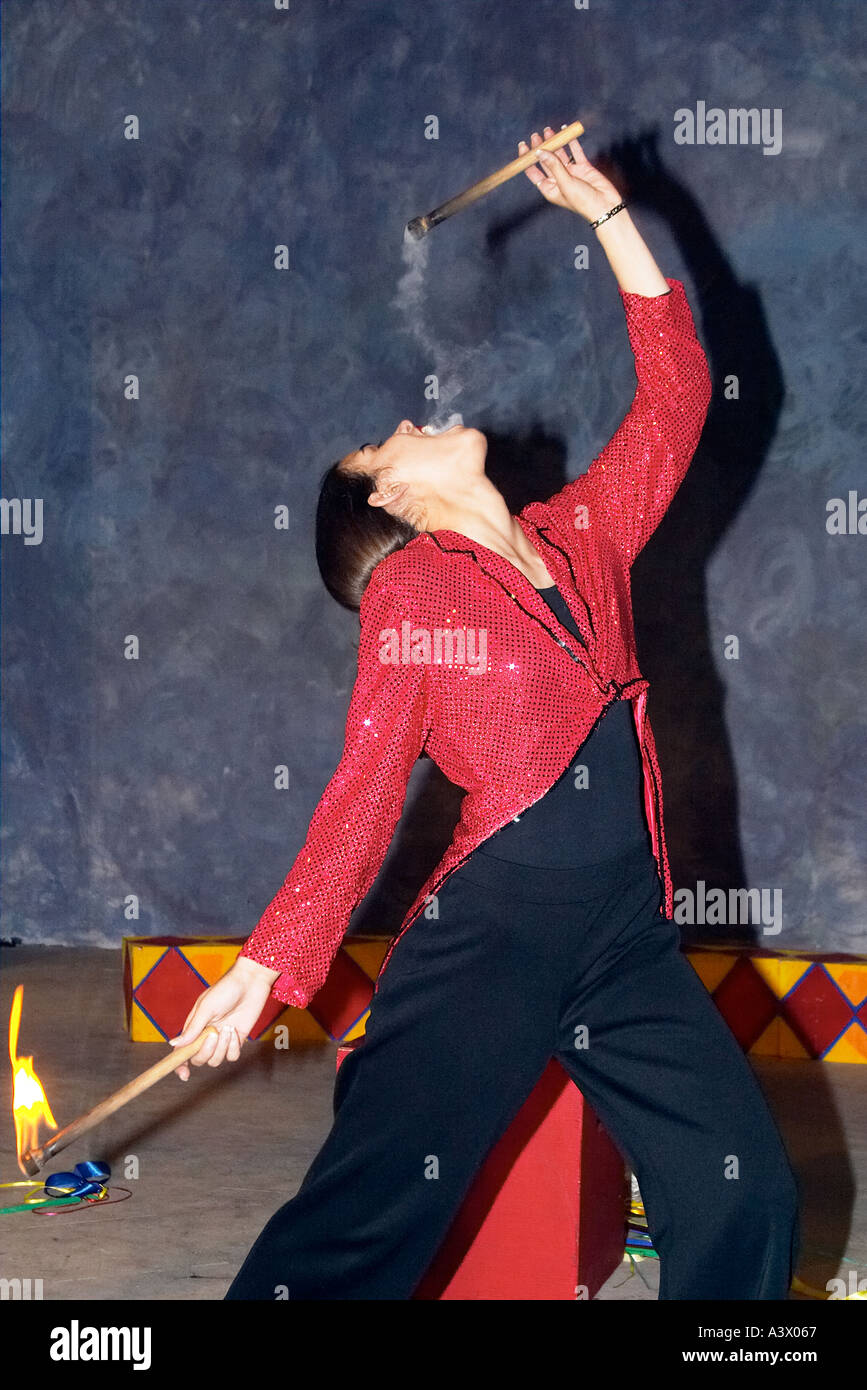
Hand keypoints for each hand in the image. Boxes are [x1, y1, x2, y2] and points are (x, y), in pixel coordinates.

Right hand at [168, 955, 279, 1078]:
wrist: (250, 983)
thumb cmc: (225, 990)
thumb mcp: (206, 1007)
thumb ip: (192, 1028)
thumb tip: (173, 1044)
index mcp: (194, 1028)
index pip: (182, 1052)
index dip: (180, 1066)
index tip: (184, 1074)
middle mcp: (205, 1036)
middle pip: (199, 1059)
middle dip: (206, 1051)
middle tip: (214, 1033)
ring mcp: (221, 1040)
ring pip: (216, 1060)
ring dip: (221, 1047)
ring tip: (227, 1028)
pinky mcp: (236, 1041)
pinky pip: (232, 1056)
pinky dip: (233, 1047)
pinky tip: (235, 1032)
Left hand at [520, 126, 622, 224]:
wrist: (605, 205)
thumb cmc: (583, 201)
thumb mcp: (565, 184)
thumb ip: (554, 166)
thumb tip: (539, 152)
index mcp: (550, 188)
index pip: (534, 172)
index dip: (527, 159)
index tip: (523, 146)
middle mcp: (558, 179)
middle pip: (546, 160)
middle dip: (540, 147)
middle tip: (535, 135)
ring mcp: (571, 172)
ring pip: (560, 154)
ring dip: (554, 142)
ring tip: (548, 130)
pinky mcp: (583, 166)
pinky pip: (575, 151)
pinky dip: (571, 141)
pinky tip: (565, 130)